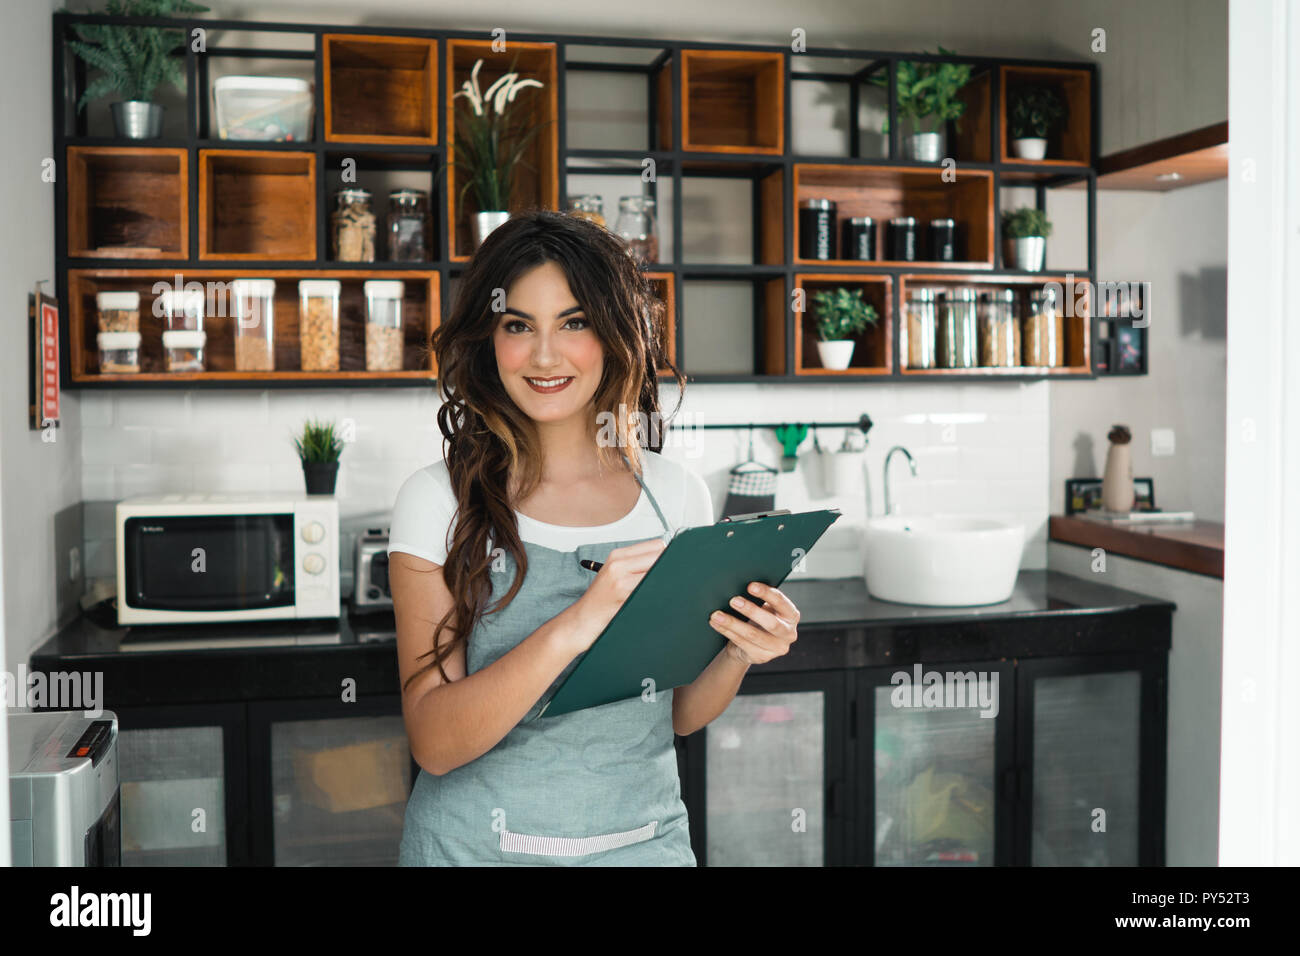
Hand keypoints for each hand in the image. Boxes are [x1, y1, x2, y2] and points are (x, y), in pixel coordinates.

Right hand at [567, 537, 666, 653]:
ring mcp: (621, 579)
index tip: (676, 566)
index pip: (656, 545)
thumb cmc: (599, 602)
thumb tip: (669, 561)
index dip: (669, 556)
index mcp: (618, 555)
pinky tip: (656, 603)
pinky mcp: (623, 595)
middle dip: (671, 568)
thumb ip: (637, 566)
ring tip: (666, 593)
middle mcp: (619, 563)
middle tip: (676, 581)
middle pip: (660, 556)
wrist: (580, 622)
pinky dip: (659, 596)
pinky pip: (651, 590)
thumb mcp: (614, 576)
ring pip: (658, 572)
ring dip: (667, 583)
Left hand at [708, 582, 799, 665]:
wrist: (753, 644)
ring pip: (752, 635)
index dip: (766, 594)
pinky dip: (726, 631)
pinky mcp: (761, 657)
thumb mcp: (765, 608)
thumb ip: (760, 599)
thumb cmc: (759, 618)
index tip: (750, 586)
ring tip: (717, 614)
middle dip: (751, 610)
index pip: (781, 603)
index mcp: (791, 616)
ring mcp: (776, 648)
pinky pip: (741, 643)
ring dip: (733, 623)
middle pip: (771, 623)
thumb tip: (739, 584)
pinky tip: (716, 623)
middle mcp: (788, 634)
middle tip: (733, 600)